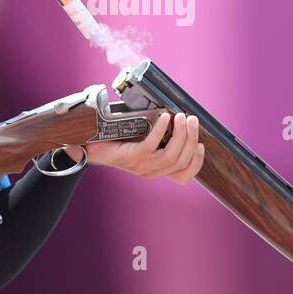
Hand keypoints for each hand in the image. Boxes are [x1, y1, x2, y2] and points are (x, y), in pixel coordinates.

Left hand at [63, 112, 204, 184]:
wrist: (91, 147)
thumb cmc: (118, 141)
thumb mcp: (142, 142)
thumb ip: (159, 137)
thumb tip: (176, 117)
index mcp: (157, 170)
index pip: (184, 176)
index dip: (196, 162)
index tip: (201, 145)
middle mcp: (152, 171)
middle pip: (181, 160)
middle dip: (191, 138)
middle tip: (192, 119)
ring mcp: (142, 167)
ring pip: (171, 156)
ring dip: (180, 134)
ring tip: (181, 117)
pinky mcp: (133, 158)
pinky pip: (153, 145)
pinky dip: (162, 130)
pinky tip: (164, 118)